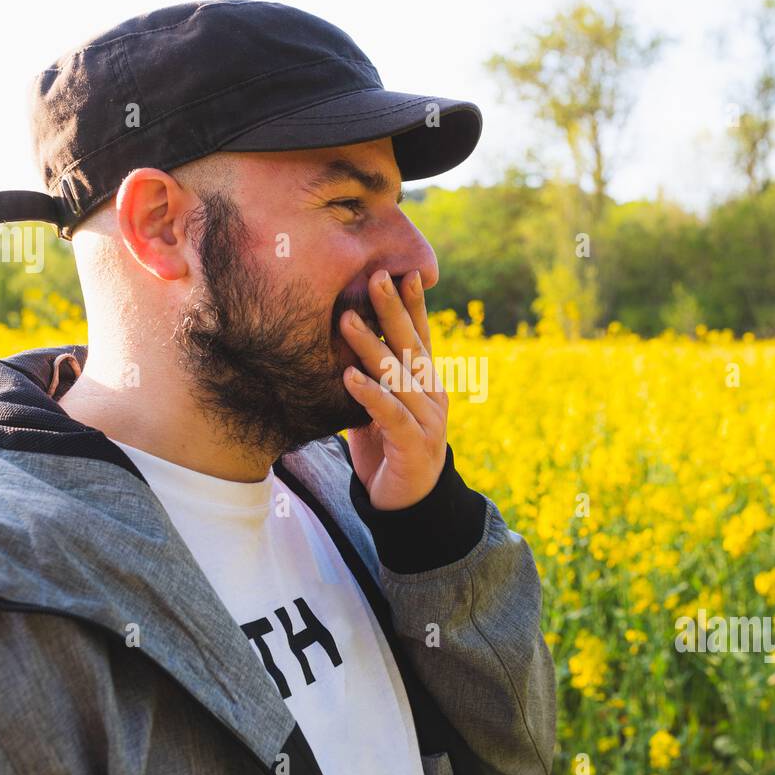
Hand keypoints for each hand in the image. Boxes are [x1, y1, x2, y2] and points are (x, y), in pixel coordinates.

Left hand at [339, 269, 448, 510]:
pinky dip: (370, 393)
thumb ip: (371, 379)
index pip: (420, 335)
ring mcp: (427, 419)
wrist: (409, 504)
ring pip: (397, 376)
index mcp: (425, 382)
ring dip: (370, 346)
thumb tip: (342, 347)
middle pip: (410, 345)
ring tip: (346, 319)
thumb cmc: (389, 451)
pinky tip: (350, 377)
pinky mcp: (413, 444)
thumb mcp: (378, 409)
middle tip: (375, 277)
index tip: (402, 270)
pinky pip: (389, 413)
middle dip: (392, 309)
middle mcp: (432, 394)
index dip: (413, 304)